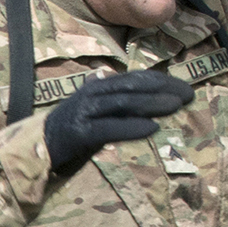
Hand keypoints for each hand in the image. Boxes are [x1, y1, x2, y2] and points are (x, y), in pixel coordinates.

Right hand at [42, 69, 194, 173]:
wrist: (38, 147)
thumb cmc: (72, 130)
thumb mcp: (94, 110)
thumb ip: (109, 97)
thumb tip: (116, 80)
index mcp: (99, 87)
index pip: (136, 79)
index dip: (162, 81)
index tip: (186, 88)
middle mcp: (93, 94)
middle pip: (133, 87)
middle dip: (163, 89)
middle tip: (189, 95)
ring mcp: (85, 112)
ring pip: (123, 103)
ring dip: (152, 103)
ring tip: (175, 106)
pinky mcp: (80, 133)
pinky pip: (110, 128)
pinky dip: (132, 127)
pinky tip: (152, 128)